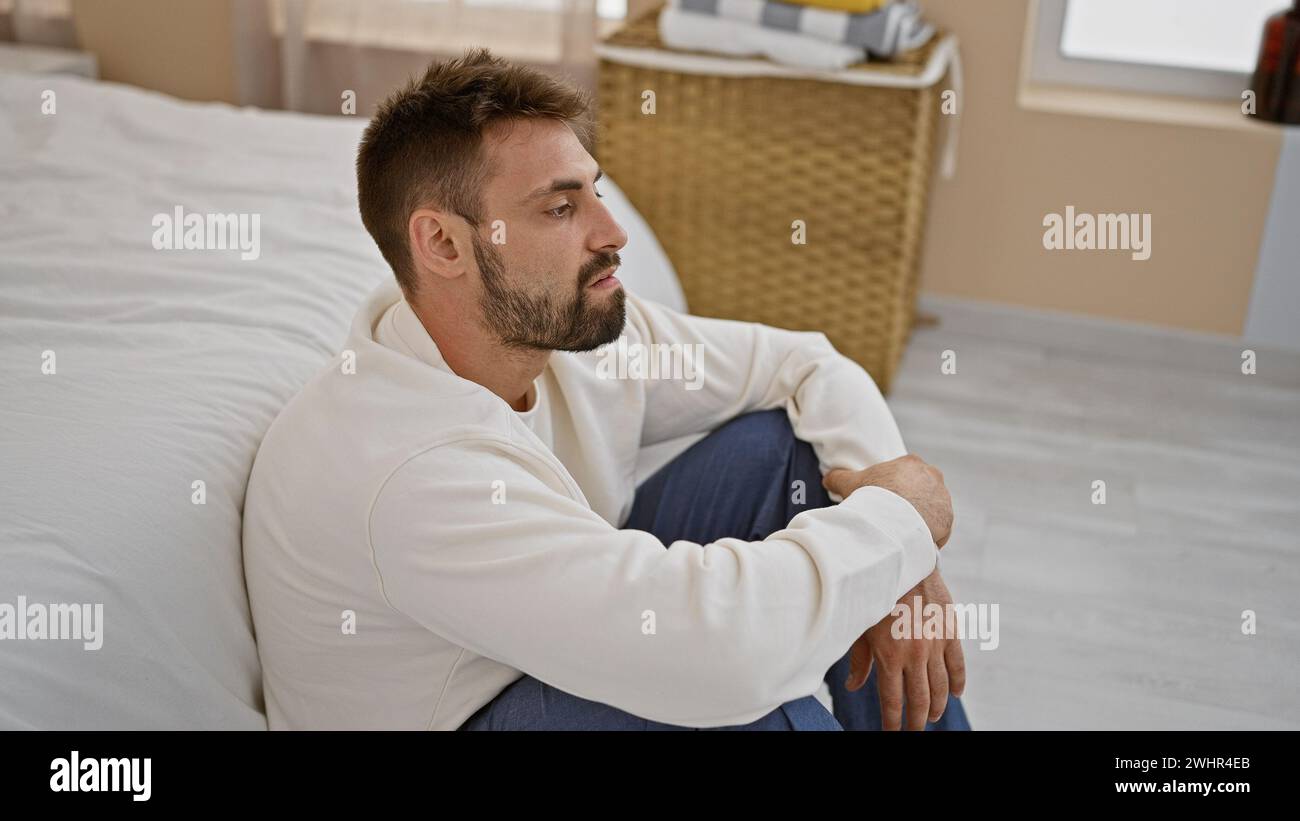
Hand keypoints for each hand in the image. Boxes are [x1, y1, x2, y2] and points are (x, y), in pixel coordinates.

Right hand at [822, 454, 952, 547]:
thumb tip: (827, 478)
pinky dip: (927, 535)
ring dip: (919, 519)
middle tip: (891, 517)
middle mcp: (933, 476)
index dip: (892, 489)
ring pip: (930, 509)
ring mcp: (942, 498)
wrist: (891, 520)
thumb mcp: (850, 483)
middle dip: (909, 503)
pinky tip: (910, 541)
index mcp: (911, 463)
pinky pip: (938, 528)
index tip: (883, 502)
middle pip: (920, 491)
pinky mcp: (947, 519)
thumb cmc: (871, 497)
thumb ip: (838, 477)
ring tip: (900, 532)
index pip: (904, 475)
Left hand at [844, 568, 966, 729]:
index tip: (892, 734)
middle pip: (919, 699)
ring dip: (936, 706)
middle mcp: (915, 653)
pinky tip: (956, 694)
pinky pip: (958, 663)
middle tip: (914, 731)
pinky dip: (958, 682)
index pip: (893, 700)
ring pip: (941, 686)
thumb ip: (860, 659)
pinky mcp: (950, 629)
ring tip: (931, 717)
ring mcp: (935, 643)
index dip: (893, 722)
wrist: (902, 558)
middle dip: (916, 721)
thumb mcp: (860, 625)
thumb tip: (853, 686)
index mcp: (889, 654)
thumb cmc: (872, 591)